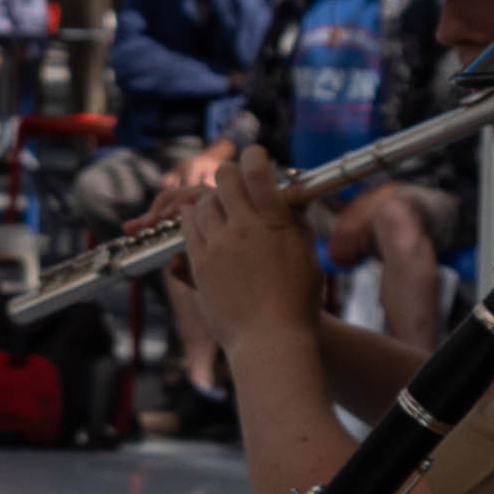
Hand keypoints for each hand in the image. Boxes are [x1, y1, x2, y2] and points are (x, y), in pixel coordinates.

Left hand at [174, 144, 322, 355]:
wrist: (271, 337)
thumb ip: (294, 222)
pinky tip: (196, 223)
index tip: (254, 156)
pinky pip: (187, 231)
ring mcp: (218, 244)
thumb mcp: (306, 252)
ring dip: (209, 201)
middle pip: (224, 180)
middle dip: (227, 174)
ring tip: (218, 208)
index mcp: (276, 220)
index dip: (253, 156)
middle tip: (232, 179)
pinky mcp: (200, 263)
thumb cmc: (298, 299)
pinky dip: (191, 222)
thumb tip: (287, 199)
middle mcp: (244, 226)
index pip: (258, 170)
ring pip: (202, 205)